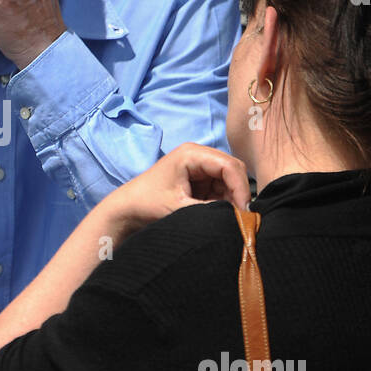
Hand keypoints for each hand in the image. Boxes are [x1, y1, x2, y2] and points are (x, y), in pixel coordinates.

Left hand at [102, 143, 251, 238]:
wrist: (127, 210)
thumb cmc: (147, 204)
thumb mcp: (180, 208)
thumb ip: (211, 209)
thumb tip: (238, 214)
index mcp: (192, 154)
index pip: (229, 166)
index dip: (240, 187)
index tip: (243, 210)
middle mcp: (198, 155)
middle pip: (233, 170)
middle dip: (238, 192)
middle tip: (240, 216)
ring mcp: (199, 167)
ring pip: (229, 181)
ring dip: (231, 198)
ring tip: (227, 217)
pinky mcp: (199, 180)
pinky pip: (221, 188)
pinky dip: (223, 201)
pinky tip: (218, 214)